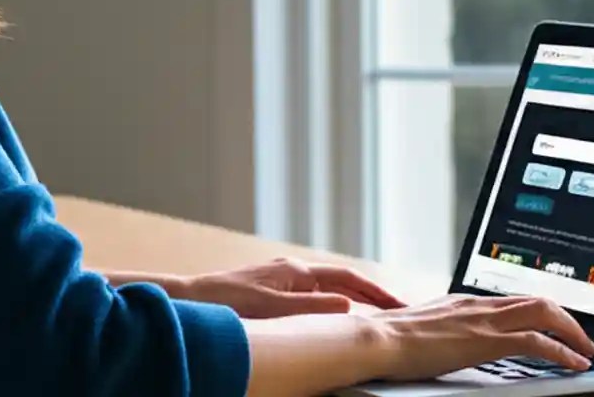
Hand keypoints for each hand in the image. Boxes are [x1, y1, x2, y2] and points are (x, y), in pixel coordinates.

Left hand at [180, 257, 406, 317]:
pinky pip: (314, 298)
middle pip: (344, 283)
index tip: (402, 306)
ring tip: (377, 317)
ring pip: (330, 290)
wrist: (192, 299)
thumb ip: (313, 310)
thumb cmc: (228, 304)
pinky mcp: (273, 291)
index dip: (378, 293)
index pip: (349, 280)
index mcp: (298, 273)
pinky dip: (333, 307)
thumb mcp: (275, 310)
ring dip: (355, 301)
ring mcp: (283, 280)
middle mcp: (294, 272)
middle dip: (373, 296)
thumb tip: (350, 308)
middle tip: (400, 312)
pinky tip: (335, 320)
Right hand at [366, 294, 593, 378]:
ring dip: (572, 332)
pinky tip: (574, 365)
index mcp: (465, 302)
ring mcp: (483, 320)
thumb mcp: (424, 330)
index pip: (515, 299)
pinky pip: (536, 342)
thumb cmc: (390, 340)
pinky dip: (562, 352)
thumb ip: (443, 331)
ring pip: (544, 313)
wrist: (378, 340)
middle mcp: (478, 304)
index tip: (556, 327)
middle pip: (537, 300)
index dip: (542, 312)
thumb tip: (446, 341)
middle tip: (582, 340)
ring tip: (586, 351)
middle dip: (567, 319)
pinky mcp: (485, 340)